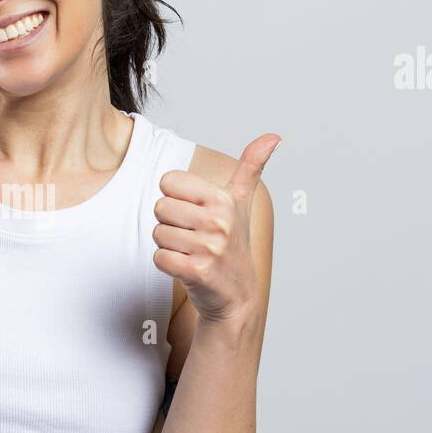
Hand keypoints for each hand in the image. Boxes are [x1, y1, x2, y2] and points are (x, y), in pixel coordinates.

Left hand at [151, 134, 280, 325]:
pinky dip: (167, 264)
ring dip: (168, 245)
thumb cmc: (233, 244)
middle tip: (191, 236)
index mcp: (225, 199)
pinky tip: (185, 267)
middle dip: (170, 223)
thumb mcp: (242, 203)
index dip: (175, 198)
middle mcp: (219, 221)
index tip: (194, 212)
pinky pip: (159, 258)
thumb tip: (274, 136)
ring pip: (157, 233)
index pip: (169, 182)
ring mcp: (210, 247)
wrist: (237, 296)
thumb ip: (251, 167)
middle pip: (160, 207)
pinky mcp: (198, 271)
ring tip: (190, 252)